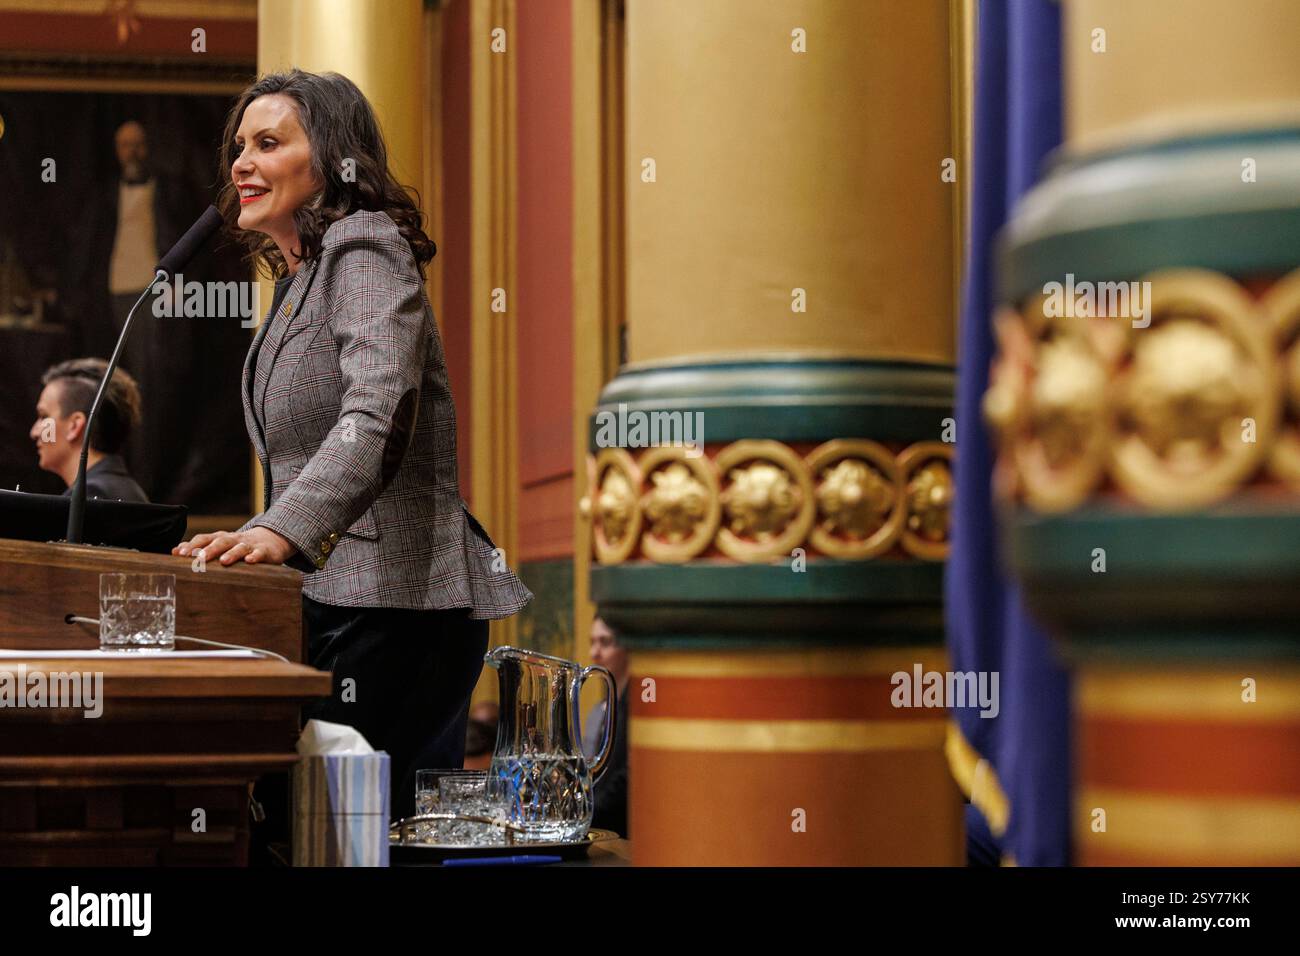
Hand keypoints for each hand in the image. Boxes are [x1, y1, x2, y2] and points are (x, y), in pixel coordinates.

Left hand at [172, 526, 295, 565]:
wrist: (270, 540)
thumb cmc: (238, 546)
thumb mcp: (218, 545)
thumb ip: (198, 548)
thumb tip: (174, 551)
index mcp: (220, 537)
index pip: (204, 538)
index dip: (192, 546)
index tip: (179, 555)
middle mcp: (233, 539)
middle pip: (220, 541)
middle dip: (209, 550)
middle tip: (198, 559)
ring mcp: (249, 544)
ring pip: (239, 547)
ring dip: (232, 553)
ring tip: (223, 561)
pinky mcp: (264, 551)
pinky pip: (259, 553)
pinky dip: (255, 556)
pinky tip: (250, 561)